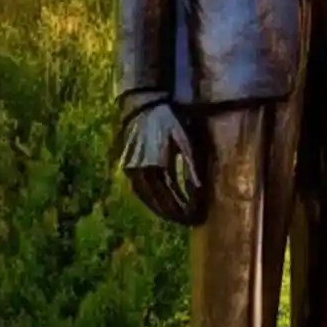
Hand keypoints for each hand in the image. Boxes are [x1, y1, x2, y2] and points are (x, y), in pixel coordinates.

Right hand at [117, 97, 202, 225]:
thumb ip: (191, 164)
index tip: (197, 214)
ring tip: (174, 218)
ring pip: (147, 198)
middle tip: (188, 221)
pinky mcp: (126, 166)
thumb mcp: (184, 139)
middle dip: (174, 213)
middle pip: (159, 200)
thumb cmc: (168, 120)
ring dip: (160, 210)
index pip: (173, 194)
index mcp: (157, 164)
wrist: (142, 105)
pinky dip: (149, 201)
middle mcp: (141, 170)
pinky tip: (158, 205)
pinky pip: (138, 190)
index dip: (186, 206)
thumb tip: (200, 188)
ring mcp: (131, 169)